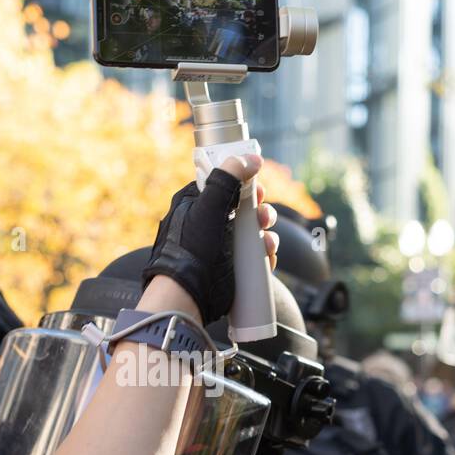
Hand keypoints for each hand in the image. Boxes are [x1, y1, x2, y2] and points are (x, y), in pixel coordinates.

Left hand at [142, 154, 278, 323]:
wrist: (186, 296)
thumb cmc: (190, 250)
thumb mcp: (208, 206)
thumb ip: (227, 177)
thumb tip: (252, 159)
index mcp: (196, 204)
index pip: (224, 184)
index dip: (244, 183)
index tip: (257, 188)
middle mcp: (208, 224)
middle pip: (244, 208)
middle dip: (261, 210)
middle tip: (264, 217)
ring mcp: (220, 247)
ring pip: (253, 232)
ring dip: (267, 233)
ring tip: (267, 241)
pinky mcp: (231, 268)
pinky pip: (254, 256)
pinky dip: (265, 254)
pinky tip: (267, 257)